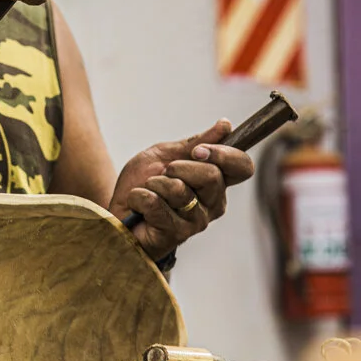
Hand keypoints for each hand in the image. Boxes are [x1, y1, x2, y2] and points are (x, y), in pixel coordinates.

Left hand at [108, 120, 254, 260]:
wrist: (117, 212)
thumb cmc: (143, 185)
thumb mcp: (166, 155)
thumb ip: (196, 143)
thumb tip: (226, 125)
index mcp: (216, 182)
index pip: (243, 167)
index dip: (224, 154)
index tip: (198, 151)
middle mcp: (212, 204)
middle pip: (212, 176)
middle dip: (178, 167)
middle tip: (163, 174)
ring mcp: (196, 221)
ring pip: (179, 190)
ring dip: (154, 184)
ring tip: (149, 191)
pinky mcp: (175, 234)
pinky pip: (156, 204)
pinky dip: (139, 197)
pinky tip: (139, 207)